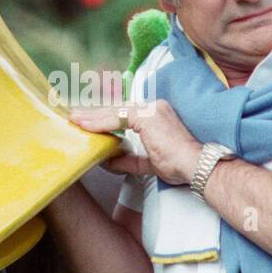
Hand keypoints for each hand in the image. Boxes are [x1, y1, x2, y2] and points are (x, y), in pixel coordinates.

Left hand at [69, 100, 202, 185]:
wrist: (195, 165)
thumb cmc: (180, 165)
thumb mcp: (148, 163)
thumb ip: (128, 159)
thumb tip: (108, 160)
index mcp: (157, 115)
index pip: (125, 114)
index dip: (105, 118)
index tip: (89, 123)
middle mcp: (154, 107)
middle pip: (117, 109)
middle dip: (94, 114)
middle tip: (75, 117)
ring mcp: (150, 109)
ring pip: (114, 110)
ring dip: (93, 116)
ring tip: (75, 120)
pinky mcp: (147, 115)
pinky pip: (117, 117)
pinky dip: (100, 122)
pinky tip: (86, 125)